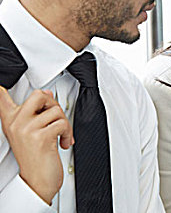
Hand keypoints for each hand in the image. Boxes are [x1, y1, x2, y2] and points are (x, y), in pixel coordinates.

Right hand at [0, 86, 73, 204]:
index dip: (0, 90)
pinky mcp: (40, 136)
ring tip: (60, 135)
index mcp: (11, 120)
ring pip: (56, 110)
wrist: (38, 181)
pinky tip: (63, 142)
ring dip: (64, 123)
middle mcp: (16, 123)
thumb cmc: (36, 158)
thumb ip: (36, 113)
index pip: (2, 99)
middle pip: (39, 95)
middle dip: (54, 104)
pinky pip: (62, 123)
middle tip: (55, 118)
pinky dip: (68, 133)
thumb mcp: (32, 133)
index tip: (0, 86)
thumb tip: (47, 93)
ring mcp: (27, 129)